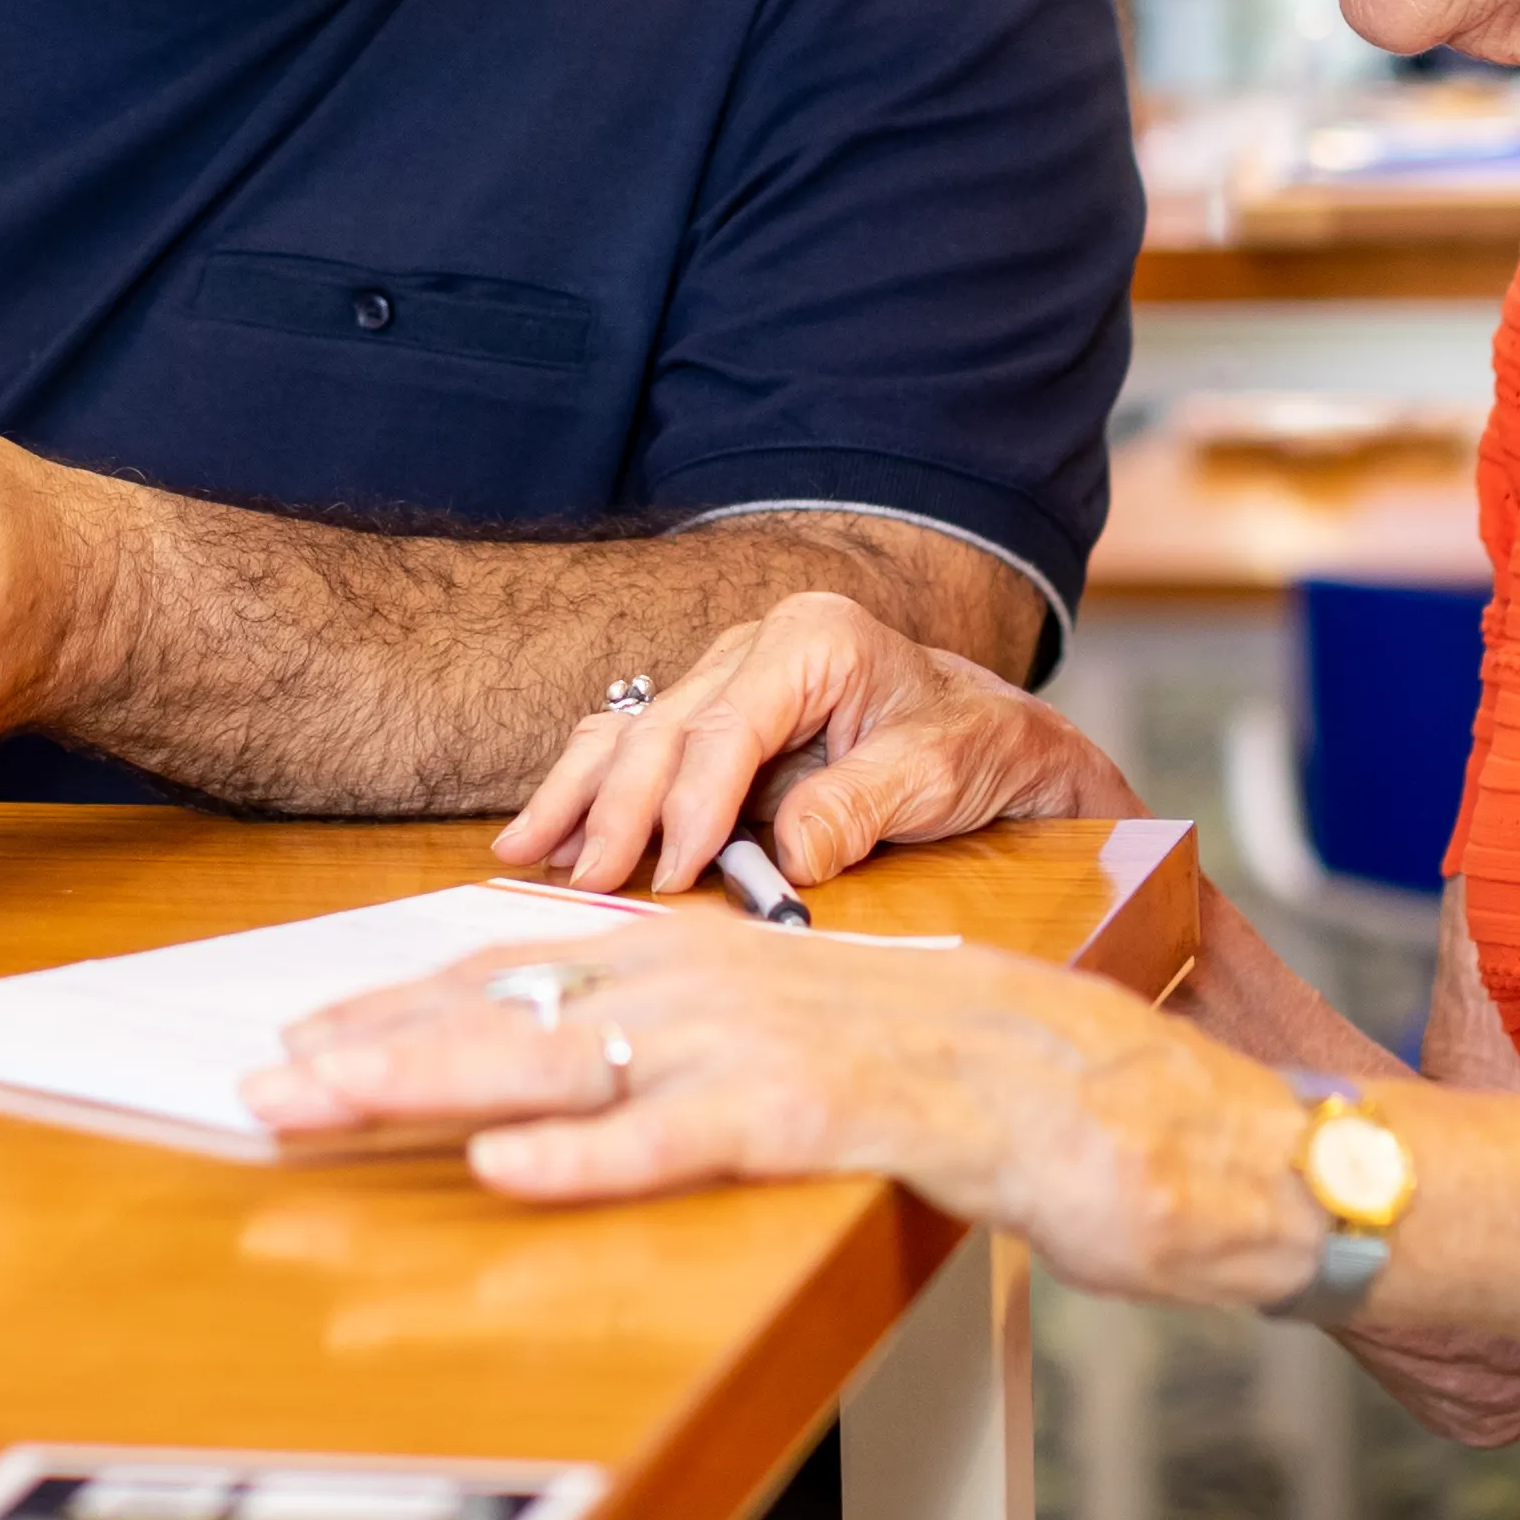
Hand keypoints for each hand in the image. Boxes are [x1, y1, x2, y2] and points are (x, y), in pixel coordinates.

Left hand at [243, 922, 1320, 1304]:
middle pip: (527, 1004)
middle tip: (258, 1072)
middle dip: (381, 1037)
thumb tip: (594, 1086)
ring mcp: (798, 1046)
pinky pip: (705, 1138)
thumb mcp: (834, 1066)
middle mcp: (746, 985)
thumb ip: (722, 1065)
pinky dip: (601, 1154)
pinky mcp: (857, 1120)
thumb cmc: (1005, 1099)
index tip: (300, 1030)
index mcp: (736, 969)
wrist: (1181, 1117)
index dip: (412, 999)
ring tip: (323, 1100)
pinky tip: (510, 1166)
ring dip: (438, 1079)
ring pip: (580, 1057)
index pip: (540, 974)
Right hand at [493, 589, 1143, 893]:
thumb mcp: (935, 776)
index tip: (671, 872)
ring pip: (632, 729)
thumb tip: (783, 860)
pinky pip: (637, 744)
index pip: (729, 725)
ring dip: (578, 795)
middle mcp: (757, 645)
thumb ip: (855, 809)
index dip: (692, 802)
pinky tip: (546, 834)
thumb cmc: (973, 746)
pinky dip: (591, 789)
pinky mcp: (715, 715)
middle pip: (665, 726)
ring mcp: (728, 676)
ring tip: (525, 853)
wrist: (994, 733)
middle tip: (586, 881)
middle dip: (618, 807)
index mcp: (812, 638)